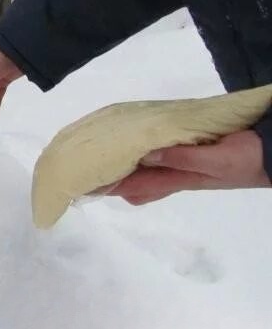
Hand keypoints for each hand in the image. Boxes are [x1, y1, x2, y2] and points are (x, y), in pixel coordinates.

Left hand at [100, 130, 271, 205]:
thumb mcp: (215, 160)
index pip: (136, 186)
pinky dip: (142, 151)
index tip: (85, 183)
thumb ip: (182, 158)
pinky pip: (159, 153)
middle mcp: (177, 173)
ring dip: (124, 165)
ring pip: (145, 168)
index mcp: (180, 178)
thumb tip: (146, 156)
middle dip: (111, 177)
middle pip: (136, 179)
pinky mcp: (191, 151)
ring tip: (99, 156)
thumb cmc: (246, 159)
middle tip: (82, 168)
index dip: (111, 185)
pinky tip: (132, 143)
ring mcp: (184, 164)